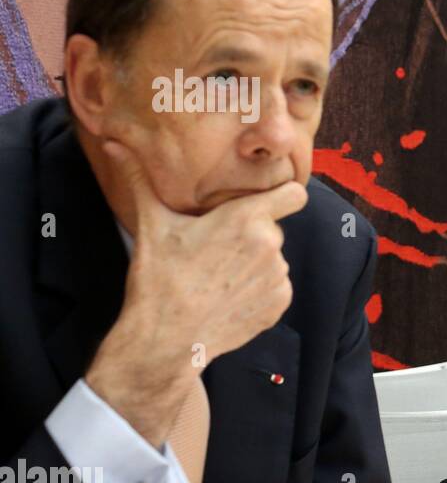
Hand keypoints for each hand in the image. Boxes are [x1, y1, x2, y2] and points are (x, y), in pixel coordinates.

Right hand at [84, 140, 306, 447]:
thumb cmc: (159, 278)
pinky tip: (228, 297)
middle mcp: (270, 246)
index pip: (294, 194)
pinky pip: (277, 287)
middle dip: (253, 234)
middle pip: (273, 229)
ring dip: (255, 263)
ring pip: (274, 259)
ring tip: (218, 276)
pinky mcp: (279, 305)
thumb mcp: (152, 225)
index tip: (269, 201)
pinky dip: (259, 290)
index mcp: (246, 219)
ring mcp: (278, 277)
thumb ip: (142, 181)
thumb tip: (116, 144)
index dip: (283, 195)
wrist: (167, 338)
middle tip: (217, 249)